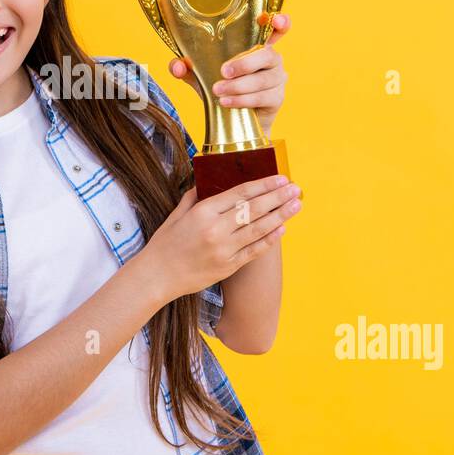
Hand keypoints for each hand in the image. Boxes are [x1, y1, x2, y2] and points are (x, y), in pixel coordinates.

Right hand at [138, 173, 302, 304]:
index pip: (240, 194)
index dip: (263, 185)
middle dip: (278, 197)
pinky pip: (254, 251)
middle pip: (254, 209)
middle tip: (295, 188)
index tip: (280, 178)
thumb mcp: (176, 214)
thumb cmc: (165, 244)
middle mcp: (216, 229)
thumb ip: (194, 196)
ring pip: (259, 229)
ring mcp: (224, 250)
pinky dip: (270, 239)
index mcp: (203, 212)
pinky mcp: (228, 267)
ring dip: (281, 215)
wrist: (157, 276)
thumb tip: (207, 180)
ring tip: (296, 205)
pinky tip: (282, 228)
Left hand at [168, 12, 289, 137]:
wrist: (233, 121)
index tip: (275, 20)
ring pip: (263, 79)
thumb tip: (176, 66)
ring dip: (239, 86)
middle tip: (223, 72)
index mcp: (256, 46)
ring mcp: (277, 79)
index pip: (276, 29)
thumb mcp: (202, 75)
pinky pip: (263, 97)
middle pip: (267, 55)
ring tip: (218, 91)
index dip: (280, 23)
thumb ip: (187, 67)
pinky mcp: (277, 98)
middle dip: (245, 64)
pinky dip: (242, 100)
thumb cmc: (222, 88)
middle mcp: (271, 59)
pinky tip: (227, 102)